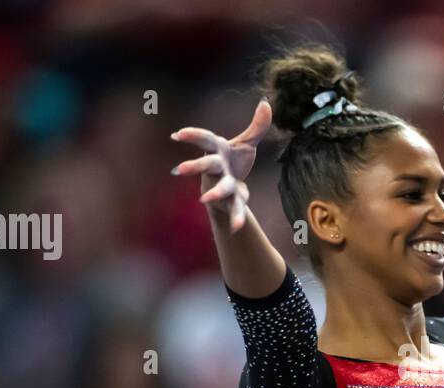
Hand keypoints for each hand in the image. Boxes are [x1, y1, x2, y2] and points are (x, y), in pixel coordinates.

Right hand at [170, 99, 271, 232]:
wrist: (231, 191)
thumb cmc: (234, 162)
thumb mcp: (246, 143)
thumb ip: (257, 126)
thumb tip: (266, 103)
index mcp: (219, 150)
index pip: (204, 140)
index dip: (192, 136)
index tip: (177, 135)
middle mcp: (217, 168)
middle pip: (206, 165)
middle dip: (194, 166)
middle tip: (179, 170)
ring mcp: (222, 186)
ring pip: (218, 189)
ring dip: (213, 193)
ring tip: (203, 200)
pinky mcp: (232, 201)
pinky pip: (235, 209)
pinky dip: (237, 218)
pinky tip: (237, 228)